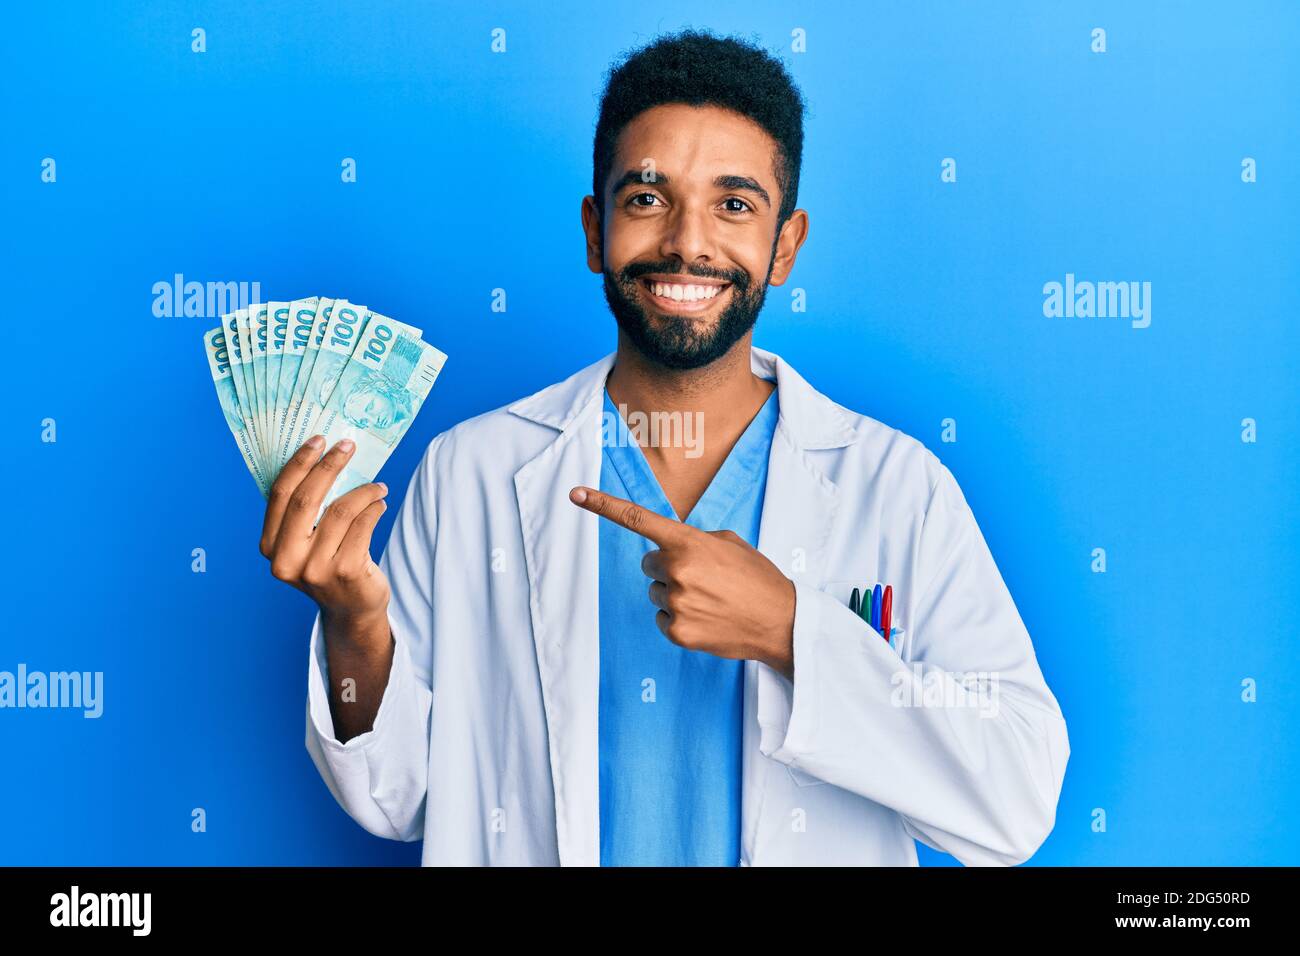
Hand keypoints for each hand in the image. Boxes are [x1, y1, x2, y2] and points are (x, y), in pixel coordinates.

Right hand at [260, 436, 390, 629]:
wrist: (352, 609)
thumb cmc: (329, 563)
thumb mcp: (306, 541)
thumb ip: (304, 510)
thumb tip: (323, 456)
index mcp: (270, 546)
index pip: (280, 494)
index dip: (300, 463)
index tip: (319, 440)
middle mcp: (287, 560)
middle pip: (307, 499)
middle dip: (329, 466)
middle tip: (347, 446)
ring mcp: (316, 569)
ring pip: (341, 510)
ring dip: (363, 490)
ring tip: (377, 486)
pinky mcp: (346, 572)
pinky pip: (363, 526)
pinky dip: (374, 508)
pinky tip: (380, 503)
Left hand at [569, 486, 795, 677]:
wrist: (781, 621)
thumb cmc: (757, 578)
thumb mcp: (730, 543)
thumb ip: (695, 540)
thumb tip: (670, 549)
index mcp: (688, 542)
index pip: (637, 519)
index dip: (603, 505)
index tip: (575, 494)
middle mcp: (677, 570)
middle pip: (648, 563)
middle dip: (669, 567)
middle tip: (702, 577)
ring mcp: (676, 603)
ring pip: (655, 592)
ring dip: (675, 593)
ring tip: (709, 600)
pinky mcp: (677, 632)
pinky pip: (662, 618)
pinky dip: (679, 619)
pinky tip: (707, 618)